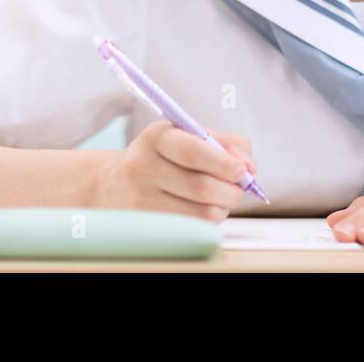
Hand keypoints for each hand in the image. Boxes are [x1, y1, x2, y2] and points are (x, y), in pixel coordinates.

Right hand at [92, 121, 256, 221]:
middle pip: (202, 186)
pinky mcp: (146, 224)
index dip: (225, 163)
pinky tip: (203, 208)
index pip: (194, 151)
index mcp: (157, 136)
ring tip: (221, 198)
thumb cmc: (163, 156)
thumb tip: (250, 168)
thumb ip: (226, 143)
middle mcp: (143, 165)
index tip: (243, 171)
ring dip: (223, 207)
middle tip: (239, 188)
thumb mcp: (188, 136)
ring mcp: (141, 198)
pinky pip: (193, 227)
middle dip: (232, 190)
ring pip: (202, 212)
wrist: (114, 184)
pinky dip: (208, 219)